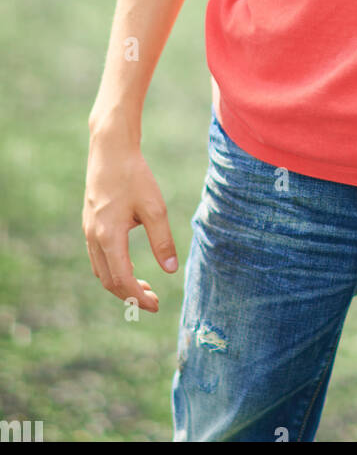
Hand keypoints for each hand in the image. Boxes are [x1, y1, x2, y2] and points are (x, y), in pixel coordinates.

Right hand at [82, 130, 177, 313]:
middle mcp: (94, 237)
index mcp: (108, 236)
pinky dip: (112, 269)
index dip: (138, 297)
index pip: (121, 279)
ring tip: (144, 286)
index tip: (157, 305)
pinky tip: (129, 266)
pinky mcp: (90, 223)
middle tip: (154, 300)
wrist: (110, 149)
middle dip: (130, 295)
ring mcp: (88, 230)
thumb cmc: (134, 176)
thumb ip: (162, 240)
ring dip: (120, 283)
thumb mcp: (154, 208)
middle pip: (108, 281)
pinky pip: (97, 257)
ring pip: (100, 270)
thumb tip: (171, 270)